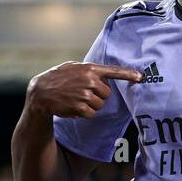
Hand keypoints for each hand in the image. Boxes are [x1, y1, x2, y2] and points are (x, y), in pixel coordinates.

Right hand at [26, 62, 141, 118]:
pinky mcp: (80, 107)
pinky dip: (83, 113)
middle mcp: (89, 81)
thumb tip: (104, 75)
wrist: (40, 92)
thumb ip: (88, 69)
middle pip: (107, 94)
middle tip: (83, 93)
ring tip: (75, 99)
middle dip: (98, 96)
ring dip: (90, 105)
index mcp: (89, 69)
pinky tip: (72, 107)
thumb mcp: (72, 67)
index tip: (141, 77)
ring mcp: (85, 94)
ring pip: (99, 105)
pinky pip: (91, 114)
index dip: (128, 75)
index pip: (113, 71)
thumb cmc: (57, 78)